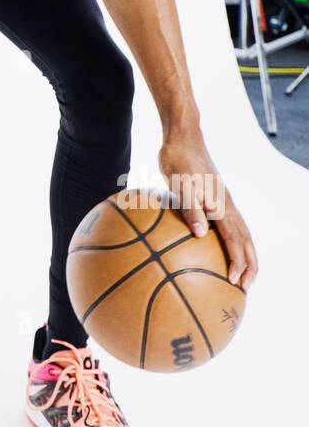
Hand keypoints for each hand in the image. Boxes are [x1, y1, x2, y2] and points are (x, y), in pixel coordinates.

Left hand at [158, 132, 257, 290]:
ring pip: (241, 233)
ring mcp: (223, 201)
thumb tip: (200, 234)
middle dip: (248, 265)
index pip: (235, 240)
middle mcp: (227, 205)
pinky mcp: (215, 198)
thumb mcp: (179, 184)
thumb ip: (190, 209)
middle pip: (245, 240)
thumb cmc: (178, 160)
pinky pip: (229, 225)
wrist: (183, 138)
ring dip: (244, 255)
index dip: (237, 262)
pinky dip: (232, 241)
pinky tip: (218, 247)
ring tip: (241, 274)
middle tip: (245, 288)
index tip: (234, 282)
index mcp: (221, 205)